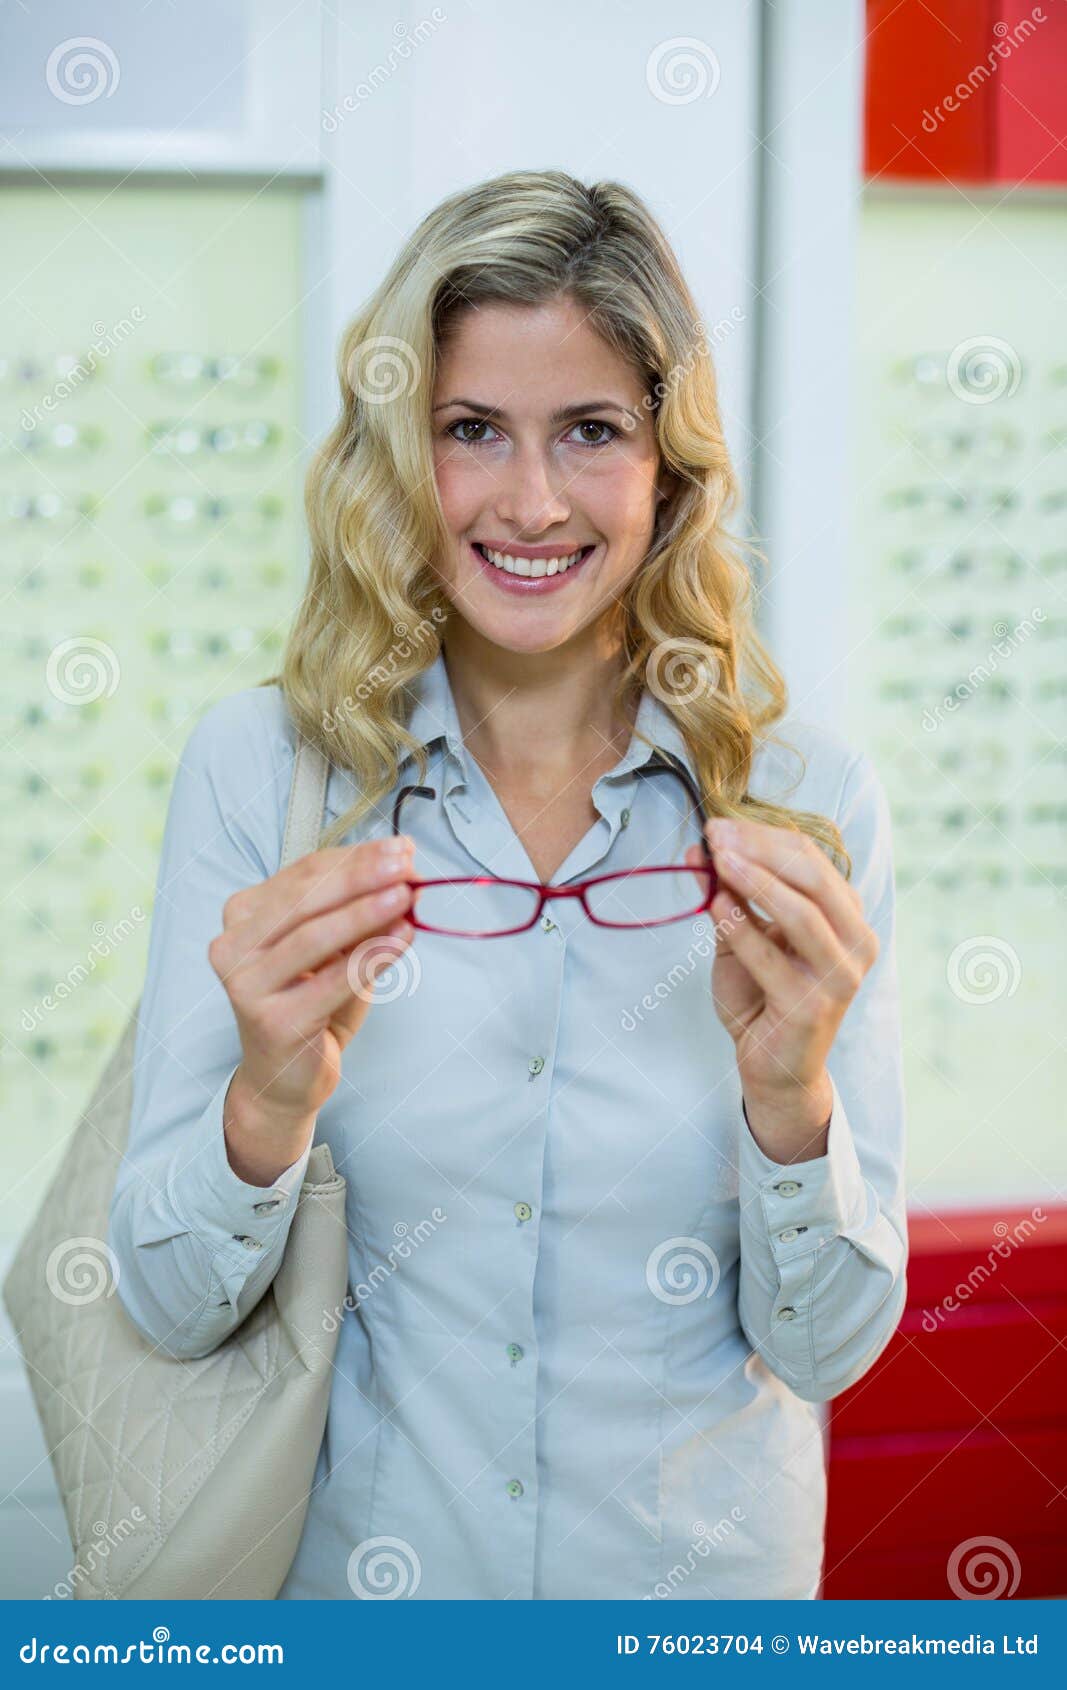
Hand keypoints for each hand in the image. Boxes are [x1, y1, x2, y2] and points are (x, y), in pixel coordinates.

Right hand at [208, 836, 416, 1125]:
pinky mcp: (273, 1021)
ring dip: (366, 911)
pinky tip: (403, 936)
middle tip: (407, 862)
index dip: (355, 858)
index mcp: (243, 916)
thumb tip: (404, 872)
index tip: (402, 847)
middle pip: (305, 899)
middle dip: (361, 875)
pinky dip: (372, 956)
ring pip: (313, 936)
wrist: (285, 1078)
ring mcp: (246, 985)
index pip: (304, 873)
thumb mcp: (334, 948)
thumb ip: (357, 911)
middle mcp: (233, 946)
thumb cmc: (310, 1003)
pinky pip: (332, 981)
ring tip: (407, 895)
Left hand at [684, 815, 878, 1163]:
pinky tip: (715, 904)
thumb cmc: (762, 998)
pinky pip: (772, 957)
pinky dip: (741, 927)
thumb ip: (729, 896)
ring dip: (756, 880)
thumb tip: (702, 847)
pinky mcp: (813, 1005)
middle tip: (716, 834)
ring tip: (718, 858)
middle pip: (812, 877)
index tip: (719, 825)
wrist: (774, 1068)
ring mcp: (839, 976)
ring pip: (802, 913)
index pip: (811, 860)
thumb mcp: (744, 938)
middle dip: (760, 850)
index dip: (764, 837)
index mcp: (847, 918)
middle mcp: (856, 942)